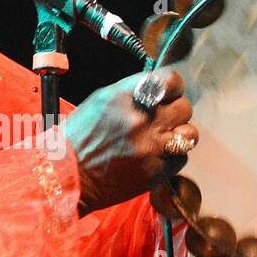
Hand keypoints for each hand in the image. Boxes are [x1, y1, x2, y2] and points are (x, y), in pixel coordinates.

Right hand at [60, 67, 196, 215]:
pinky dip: (171, 158)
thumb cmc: (78, 139)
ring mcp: (150, 147)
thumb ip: (133, 93)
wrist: (67, 176)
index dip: (174, 87)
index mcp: (125, 97)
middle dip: (175, 113)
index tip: (171, 93)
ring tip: (164, 140)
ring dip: (179, 136)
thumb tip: (159, 89)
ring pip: (189, 134)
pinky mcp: (155, 171)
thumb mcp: (101, 102)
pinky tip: (154, 158)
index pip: (170, 80)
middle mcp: (141, 119)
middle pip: (184, 108)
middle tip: (162, 121)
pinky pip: (180, 159)